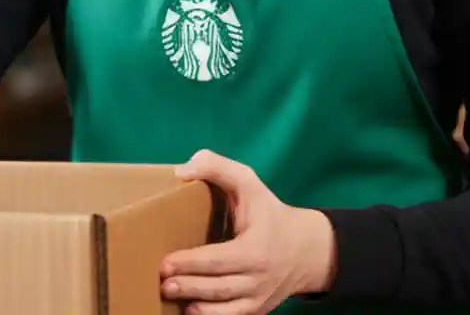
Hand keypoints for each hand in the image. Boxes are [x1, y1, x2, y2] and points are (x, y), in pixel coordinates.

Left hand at [160, 150, 337, 314]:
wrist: (308, 250)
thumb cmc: (270, 214)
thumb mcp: (250, 183)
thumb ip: (217, 167)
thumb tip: (182, 171)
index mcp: (257, 249)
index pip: (219, 260)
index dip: (190, 263)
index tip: (165, 262)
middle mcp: (259, 278)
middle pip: (218, 287)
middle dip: (188, 285)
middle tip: (162, 281)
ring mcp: (259, 298)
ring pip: (224, 308)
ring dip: (195, 305)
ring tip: (169, 295)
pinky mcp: (256, 310)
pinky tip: (190, 310)